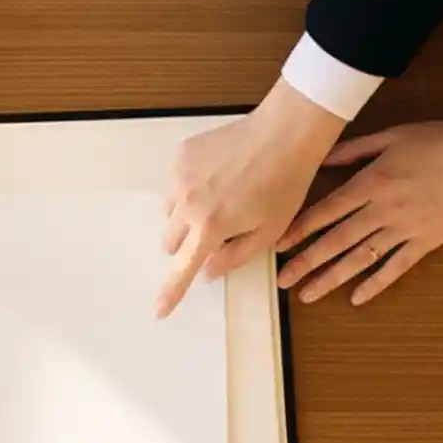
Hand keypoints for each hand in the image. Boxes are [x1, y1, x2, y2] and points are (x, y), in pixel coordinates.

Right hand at [156, 79, 345, 316]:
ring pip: (169, 212)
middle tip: (215, 231)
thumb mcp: (269, 230)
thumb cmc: (284, 184)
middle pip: (169, 240)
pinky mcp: (180, 156)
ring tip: (217, 200)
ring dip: (185, 215)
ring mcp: (180, 177)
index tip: (159, 310)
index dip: (171, 291)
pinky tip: (216, 178)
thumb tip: (209, 271)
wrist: (283, 133)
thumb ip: (235, 256)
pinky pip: (174, 184)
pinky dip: (188, 189)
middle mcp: (188, 203)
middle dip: (187, 242)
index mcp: (212, 226)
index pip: (183, 267)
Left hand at [276, 118, 442, 305]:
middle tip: (282, 280)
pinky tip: (356, 299)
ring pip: (362, 259)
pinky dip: (376, 284)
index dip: (300, 229)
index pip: (327, 211)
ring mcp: (406, 229)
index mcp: (373, 182)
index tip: (278, 245)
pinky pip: (397, 267)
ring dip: (332, 278)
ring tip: (307, 294)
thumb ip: (354, 149)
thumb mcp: (394, 136)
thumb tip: (320, 158)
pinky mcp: (427, 242)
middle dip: (306, 262)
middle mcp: (385, 209)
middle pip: (338, 240)